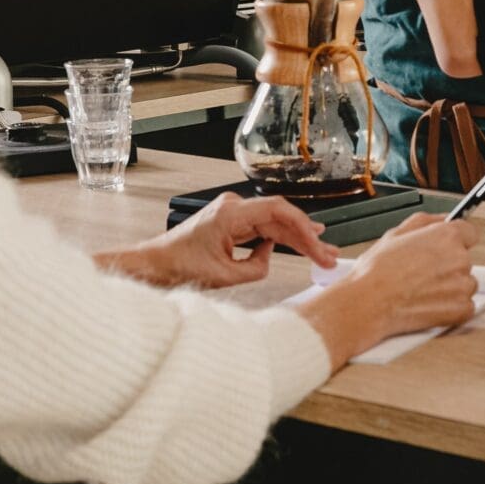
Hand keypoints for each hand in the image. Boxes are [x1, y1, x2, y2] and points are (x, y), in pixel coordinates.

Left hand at [101, 192, 333, 288]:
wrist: (155, 265)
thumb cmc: (180, 267)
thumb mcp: (225, 276)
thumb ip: (257, 266)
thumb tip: (271, 253)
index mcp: (231, 214)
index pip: (277, 211)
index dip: (302, 226)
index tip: (318, 243)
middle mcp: (234, 207)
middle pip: (280, 218)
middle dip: (306, 238)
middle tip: (328, 255)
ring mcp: (233, 213)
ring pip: (275, 223)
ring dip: (298, 239)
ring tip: (323, 253)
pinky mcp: (232, 222)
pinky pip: (263, 228)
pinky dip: (281, 238)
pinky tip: (301, 244)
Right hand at [292, 212, 480, 368]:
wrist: (369, 303)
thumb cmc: (378, 271)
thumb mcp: (396, 233)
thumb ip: (426, 221)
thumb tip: (443, 218)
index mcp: (447, 236)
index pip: (469, 232)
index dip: (456, 240)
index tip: (447, 247)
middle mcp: (459, 258)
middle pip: (465, 260)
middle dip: (448, 265)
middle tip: (423, 273)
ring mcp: (462, 285)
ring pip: (466, 283)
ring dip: (451, 287)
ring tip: (423, 290)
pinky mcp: (461, 309)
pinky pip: (466, 307)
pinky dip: (452, 308)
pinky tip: (429, 304)